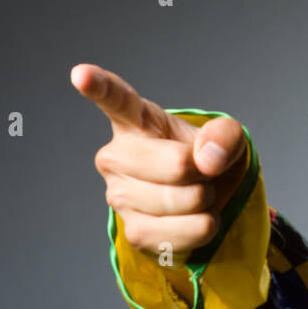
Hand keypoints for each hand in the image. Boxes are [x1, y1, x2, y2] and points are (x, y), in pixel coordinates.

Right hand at [71, 63, 247, 259]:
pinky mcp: (131, 231)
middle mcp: (117, 156)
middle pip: (175, 164)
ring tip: (196, 194)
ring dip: (205, 202)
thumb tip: (206, 159)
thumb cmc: (209, 160)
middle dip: (203, 171)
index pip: (116, 100)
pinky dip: (200, 229)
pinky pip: (179, 234)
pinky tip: (193, 219)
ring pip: (181, 201)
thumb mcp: (227, 138)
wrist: (209, 204)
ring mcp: (119, 195)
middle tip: (200, 171)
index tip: (80, 74)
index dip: (99, 86)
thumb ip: (225, 136)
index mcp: (136, 121)